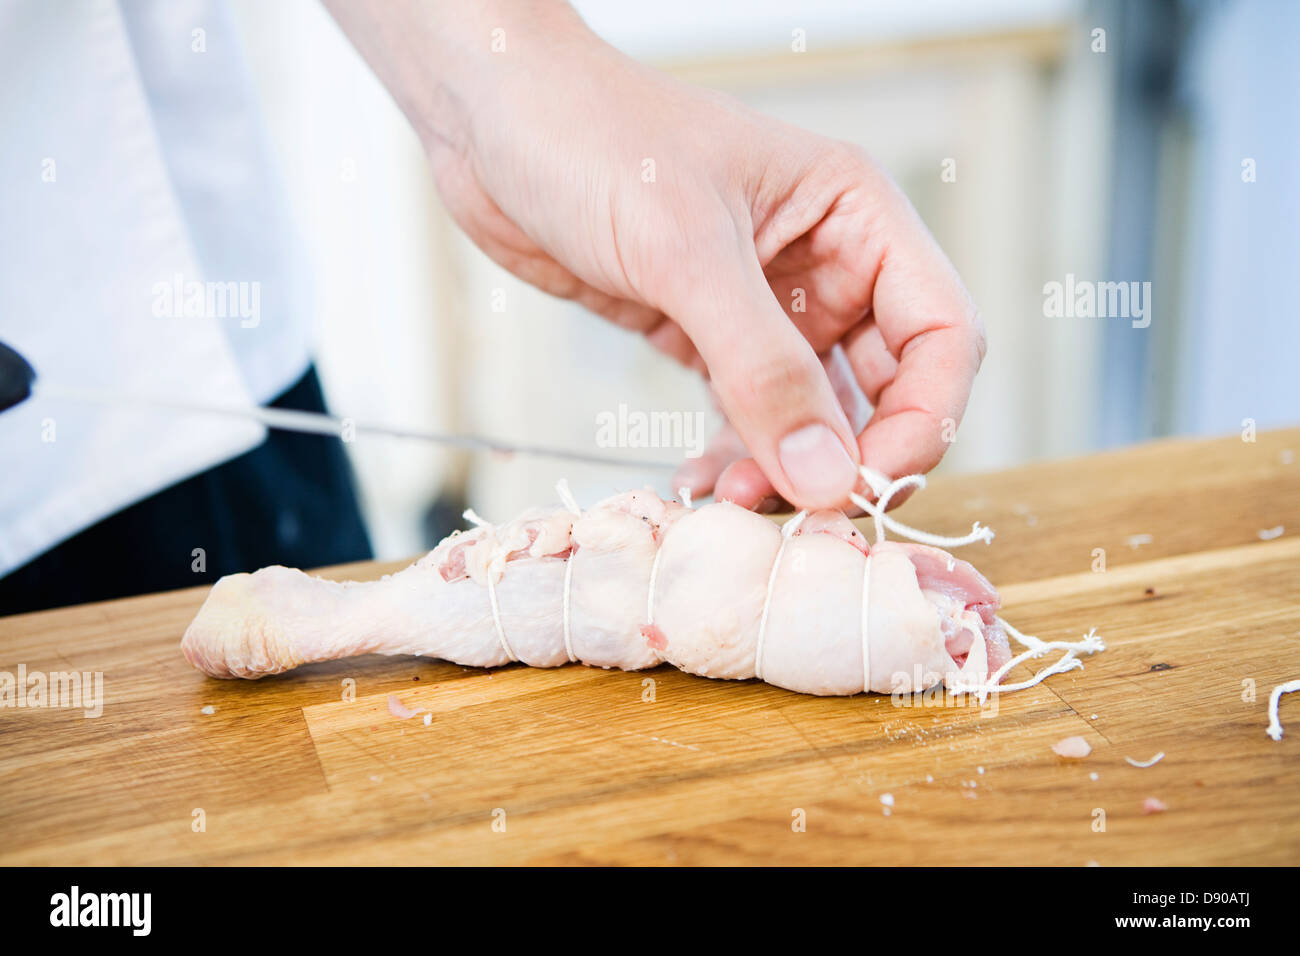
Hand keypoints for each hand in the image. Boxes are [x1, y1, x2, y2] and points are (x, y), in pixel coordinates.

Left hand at [330, 0, 984, 510]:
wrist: (492, 118)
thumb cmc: (592, 139)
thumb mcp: (685, 252)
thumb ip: (762, 368)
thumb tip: (831, 477)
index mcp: (855, 215)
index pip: (943, 333)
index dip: (925, 418)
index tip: (867, 482)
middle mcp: (825, 263)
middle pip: (888, 387)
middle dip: (850, 457)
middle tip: (798, 511)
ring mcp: (766, 306)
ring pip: (814, 415)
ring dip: (786, 469)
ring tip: (732, 504)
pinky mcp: (706, 336)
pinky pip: (746, 416)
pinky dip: (735, 459)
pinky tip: (699, 485)